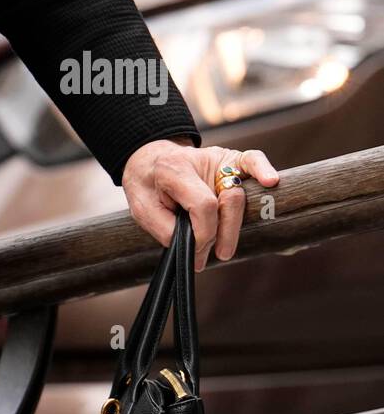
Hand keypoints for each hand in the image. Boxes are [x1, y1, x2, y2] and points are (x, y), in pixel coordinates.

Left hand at [121, 137, 279, 270]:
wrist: (148, 160)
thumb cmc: (147, 186)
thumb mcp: (142, 209)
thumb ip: (165, 229)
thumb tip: (196, 247)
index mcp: (172, 169)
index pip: (203, 204)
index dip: (204, 233)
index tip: (196, 251)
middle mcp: (197, 159)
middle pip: (228, 199)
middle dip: (222, 233)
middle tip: (211, 255)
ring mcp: (216, 158)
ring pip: (239, 190)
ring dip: (236, 224)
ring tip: (224, 250)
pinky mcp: (230, 160)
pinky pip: (251, 159)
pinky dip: (262, 169)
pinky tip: (271, 182)